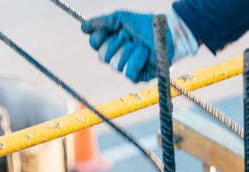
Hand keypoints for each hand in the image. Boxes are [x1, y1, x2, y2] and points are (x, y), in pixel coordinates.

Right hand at [82, 9, 198, 82]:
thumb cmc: (145, 24)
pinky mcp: (140, 76)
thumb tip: (82, 27)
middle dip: (117, 43)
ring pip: (116, 66)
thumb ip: (101, 22)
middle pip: (103, 56)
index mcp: (111, 41)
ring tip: (141, 44)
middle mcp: (117, 55)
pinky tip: (145, 55)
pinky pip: (129, 74)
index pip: (94, 44)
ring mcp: (128, 66)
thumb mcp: (121, 18)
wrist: (166, 33)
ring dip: (130, 51)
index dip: (99, 37)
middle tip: (129, 36)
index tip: (109, 29)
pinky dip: (137, 62)